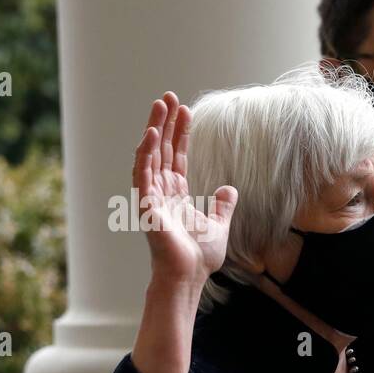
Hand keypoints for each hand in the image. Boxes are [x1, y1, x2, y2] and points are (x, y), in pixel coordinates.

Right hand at [133, 91, 235, 287]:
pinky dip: (145, 154)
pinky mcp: (146, 205)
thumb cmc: (200, 256)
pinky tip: (151, 135)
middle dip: (165, 123)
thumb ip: (223, 206)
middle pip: (162, 150)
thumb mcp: (219, 224)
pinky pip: (143, 174)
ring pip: (150, 155)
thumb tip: (230, 189)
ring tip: (159, 105)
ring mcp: (151, 197)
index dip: (180, 134)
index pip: (177, 157)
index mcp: (176, 195)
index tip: (185, 111)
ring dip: (154, 129)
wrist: (190, 275)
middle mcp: (161, 192)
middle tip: (167, 97)